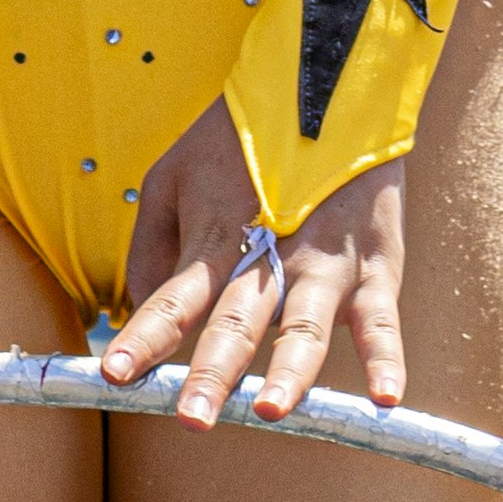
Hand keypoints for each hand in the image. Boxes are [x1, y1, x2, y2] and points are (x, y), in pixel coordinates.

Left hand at [101, 101, 408, 422]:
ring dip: (290, 371)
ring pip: (306, 325)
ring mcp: (326, 262)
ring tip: (270, 410)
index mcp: (216, 237)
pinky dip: (387, 358)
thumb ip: (149, 249)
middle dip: (212, 372)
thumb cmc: (238, 138)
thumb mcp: (169, 177)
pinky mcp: (375, 264)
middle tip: (190, 418)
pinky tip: (387, 398)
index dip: (144, 338)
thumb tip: (137, 312)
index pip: (173, 298)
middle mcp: (269, 256)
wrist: (329, 83)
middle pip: (237, 322)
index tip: (114, 376)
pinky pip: (381, 319)